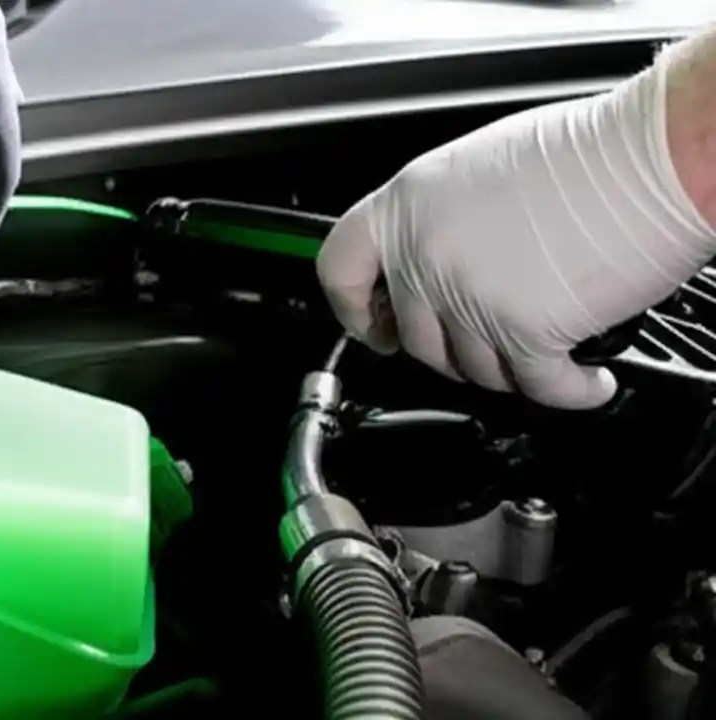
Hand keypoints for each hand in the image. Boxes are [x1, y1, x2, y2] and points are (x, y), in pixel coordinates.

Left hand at [317, 49, 715, 409]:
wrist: (653, 157)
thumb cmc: (589, 151)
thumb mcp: (480, 168)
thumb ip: (444, 221)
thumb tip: (438, 261)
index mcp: (408, 205)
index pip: (339, 266)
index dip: (351, 307)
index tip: (372, 326)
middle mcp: (427, 252)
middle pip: (415, 338)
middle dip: (451, 353)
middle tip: (484, 342)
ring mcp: (470, 295)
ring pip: (474, 370)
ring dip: (511, 371)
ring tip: (547, 348)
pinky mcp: (524, 330)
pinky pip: (538, 388)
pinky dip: (570, 393)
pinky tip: (588, 381)